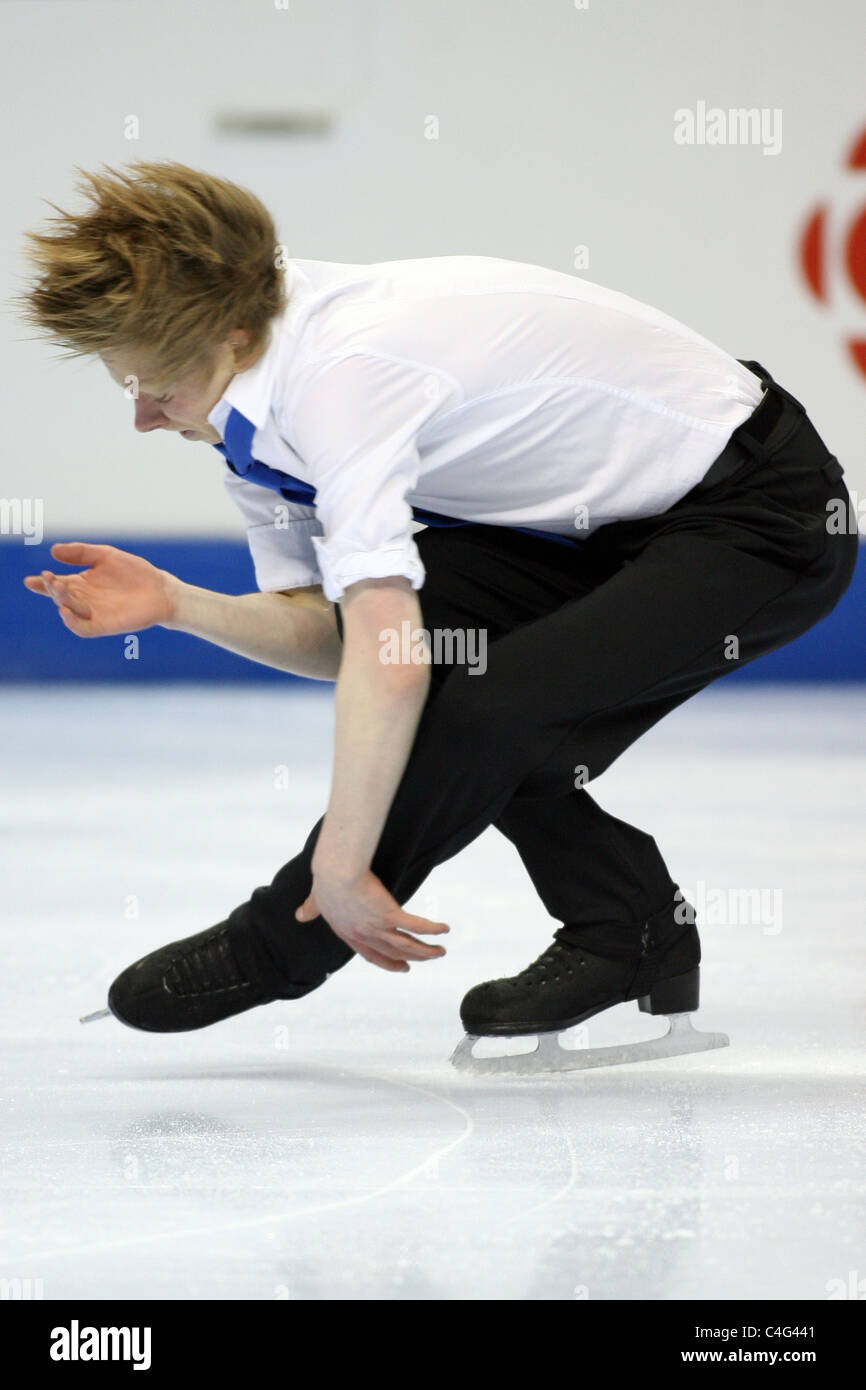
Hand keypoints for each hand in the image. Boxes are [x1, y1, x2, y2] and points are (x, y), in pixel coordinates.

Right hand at [23, 542, 178, 636]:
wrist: (160, 589)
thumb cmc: (134, 572)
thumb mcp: (105, 555)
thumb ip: (81, 552)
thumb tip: (53, 550)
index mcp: (81, 583)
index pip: (56, 584)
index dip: (41, 583)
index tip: (30, 580)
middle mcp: (84, 599)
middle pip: (61, 596)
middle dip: (52, 588)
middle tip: (50, 578)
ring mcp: (94, 613)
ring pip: (70, 610)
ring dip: (61, 600)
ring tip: (59, 587)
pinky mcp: (105, 625)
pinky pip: (83, 629)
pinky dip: (72, 622)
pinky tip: (66, 611)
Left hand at [296, 868, 448, 971]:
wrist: (335, 871)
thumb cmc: (325, 880)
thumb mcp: (316, 899)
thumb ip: (310, 909)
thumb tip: (299, 915)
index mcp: (347, 932)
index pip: (370, 953)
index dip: (386, 962)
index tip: (401, 966)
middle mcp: (364, 934)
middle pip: (393, 952)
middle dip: (411, 959)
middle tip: (424, 960)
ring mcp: (378, 927)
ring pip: (407, 945)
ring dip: (425, 952)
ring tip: (441, 952)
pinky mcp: (391, 914)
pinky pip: (416, 926)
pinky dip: (432, 930)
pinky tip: (444, 929)